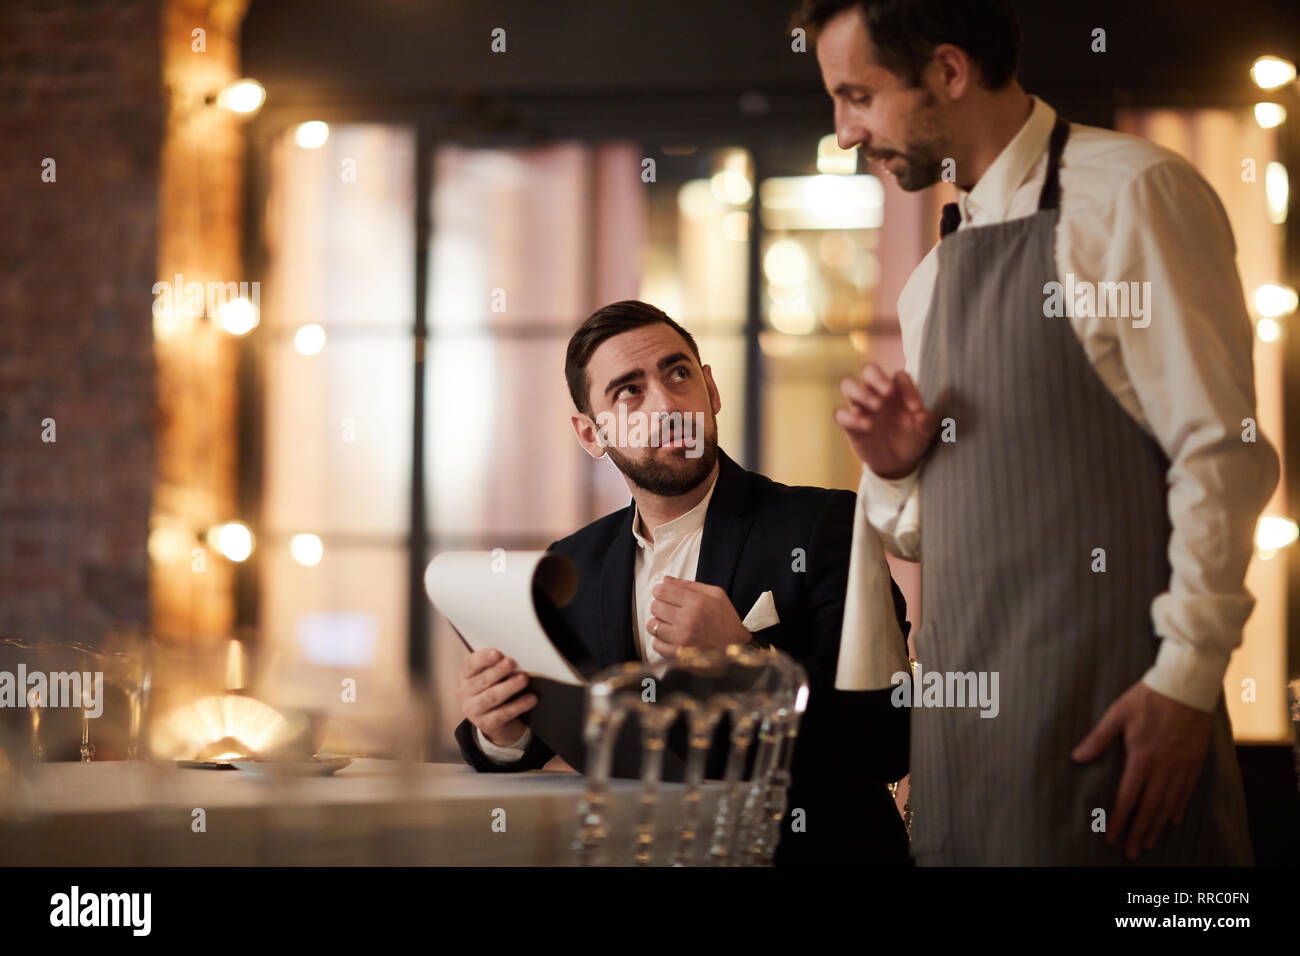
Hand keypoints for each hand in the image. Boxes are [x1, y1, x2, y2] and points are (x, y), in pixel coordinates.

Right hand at [457, 647, 536, 747]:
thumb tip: (514, 654)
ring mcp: (474, 710)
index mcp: (466, 676)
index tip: (497, 653)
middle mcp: (465, 693)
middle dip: (498, 671)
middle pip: (482, 680)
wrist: (497, 723)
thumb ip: (498, 665)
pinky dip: (519, 705)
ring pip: (492, 697)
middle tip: (512, 662)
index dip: (483, 658)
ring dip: (509, 687)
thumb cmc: (496, 690)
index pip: (471, 664)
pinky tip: (532, 698)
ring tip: (524, 679)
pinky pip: (504, 713)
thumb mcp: (493, 677)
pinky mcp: (486, 725)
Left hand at [647, 576, 749, 657]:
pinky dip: (661, 640)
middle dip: (660, 606)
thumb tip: (666, 580)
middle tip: (669, 609)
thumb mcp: (716, 594)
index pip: (662, 591)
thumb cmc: (727, 620)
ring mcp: (682, 639)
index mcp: (697, 602)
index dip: (660, 591)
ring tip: (670, 624)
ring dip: (659, 623)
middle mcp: (688, 620)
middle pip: (655, 607)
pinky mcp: (678, 654)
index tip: (663, 594)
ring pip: (652, 626)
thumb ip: (689, 585)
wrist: (737, 647)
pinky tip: (671, 637)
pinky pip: (656, 644)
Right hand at [834, 364, 937, 478]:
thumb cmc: (913, 439)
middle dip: (876, 376)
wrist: (898, 463)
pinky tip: (869, 426)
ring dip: (861, 392)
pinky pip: (841, 414)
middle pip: (868, 370)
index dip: (907, 387)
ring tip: (877, 406)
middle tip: (889, 392)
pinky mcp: (850, 424)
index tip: (916, 409)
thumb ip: (926, 421)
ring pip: (848, 384)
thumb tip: (920, 413)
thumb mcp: (925, 431)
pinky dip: (851, 417)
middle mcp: (877, 393)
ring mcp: (861, 407)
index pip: (899, 376)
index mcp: (898, 390)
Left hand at [1071, 681, 1211, 859]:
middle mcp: (1163, 767)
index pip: (1128, 797)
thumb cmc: (1147, 698)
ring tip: (1149, 843)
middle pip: (1150, 808)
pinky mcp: (1195, 762)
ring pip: (1169, 804)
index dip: (1120, 820)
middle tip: (1131, 852)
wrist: (1186, 687)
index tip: (1112, 837)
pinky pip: (1187, 792)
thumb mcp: (1117, 714)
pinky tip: (1172, 820)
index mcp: (1142, 757)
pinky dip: (1179, 809)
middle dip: (1139, 832)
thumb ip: (1098, 738)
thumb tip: (1076, 757)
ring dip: (1158, 826)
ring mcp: (1182, 766)